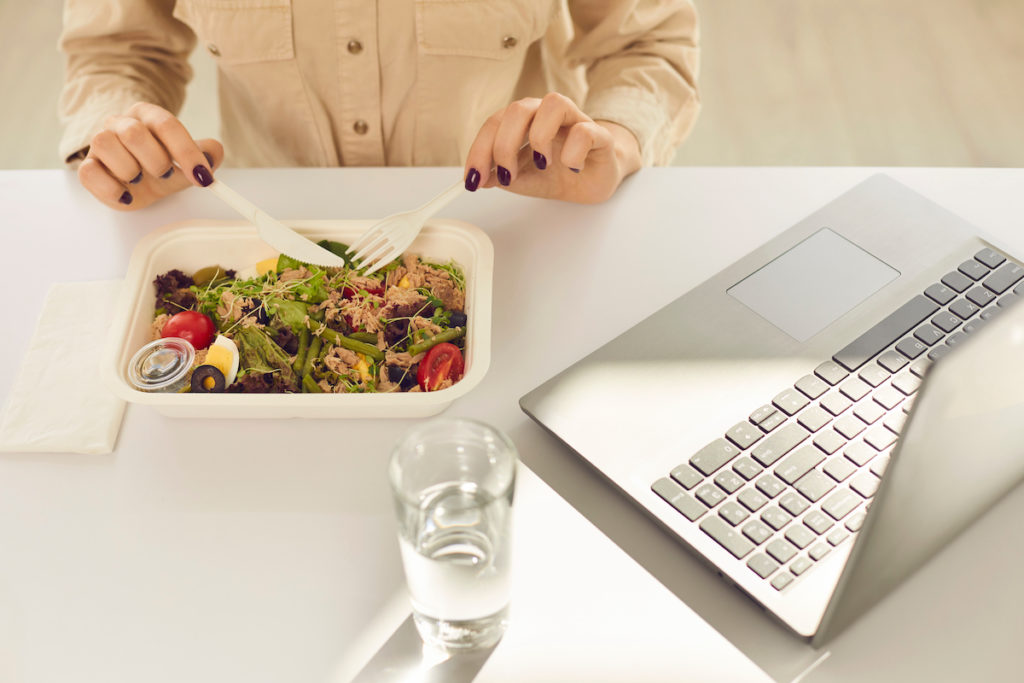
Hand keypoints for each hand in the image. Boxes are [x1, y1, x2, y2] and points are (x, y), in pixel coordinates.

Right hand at [77, 102, 223, 210]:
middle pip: (133, 132)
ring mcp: (100, 143)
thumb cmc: (160, 167)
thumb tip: (213, 151)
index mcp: (147, 116)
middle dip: (156, 160)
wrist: (136, 183)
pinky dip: (111, 189)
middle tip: (166, 174)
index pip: (165, 124)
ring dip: (130, 170)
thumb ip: (204, 155)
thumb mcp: (186, 163)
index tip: (202, 176)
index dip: (186, 151)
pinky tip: (127, 196)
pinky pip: (88, 173)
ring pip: (104, 143)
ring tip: (141, 180)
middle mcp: (120, 123)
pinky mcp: (88, 167)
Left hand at [462, 93, 641, 203]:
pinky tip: (571, 167)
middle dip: (505, 145)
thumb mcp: (523, 180)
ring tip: (542, 164)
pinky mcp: (599, 134)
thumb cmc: (557, 175)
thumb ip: (501, 176)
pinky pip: (585, 130)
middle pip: (519, 109)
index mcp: (523, 120)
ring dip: (540, 137)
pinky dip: (573, 152)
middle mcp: (546, 112)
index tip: (472, 179)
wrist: (594, 181)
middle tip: (506, 176)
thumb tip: (478, 178)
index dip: (480, 150)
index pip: (495, 124)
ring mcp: (574, 119)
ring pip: (553, 104)